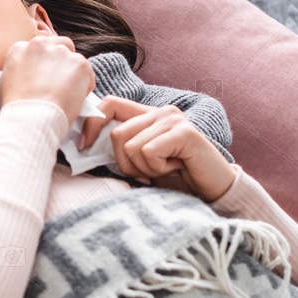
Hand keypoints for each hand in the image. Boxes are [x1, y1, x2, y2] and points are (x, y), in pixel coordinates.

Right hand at [0, 34, 94, 124]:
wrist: (31, 117)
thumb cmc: (18, 109)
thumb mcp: (8, 82)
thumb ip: (22, 71)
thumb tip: (35, 77)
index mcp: (20, 48)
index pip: (39, 47)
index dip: (46, 61)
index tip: (48, 74)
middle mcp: (39, 44)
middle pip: (59, 46)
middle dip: (63, 61)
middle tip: (63, 81)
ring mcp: (60, 52)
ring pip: (74, 59)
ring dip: (74, 74)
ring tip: (70, 95)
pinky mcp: (78, 63)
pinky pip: (87, 73)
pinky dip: (86, 85)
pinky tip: (78, 100)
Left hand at [88, 96, 239, 200]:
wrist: (213, 192)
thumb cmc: (177, 180)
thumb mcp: (143, 163)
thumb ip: (122, 149)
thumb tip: (85, 145)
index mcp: (148, 115)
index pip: (109, 104)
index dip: (92, 124)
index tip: (84, 146)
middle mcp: (160, 112)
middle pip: (117, 134)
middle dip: (125, 163)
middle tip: (149, 172)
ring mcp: (173, 119)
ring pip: (131, 146)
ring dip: (144, 168)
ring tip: (165, 169)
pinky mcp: (184, 132)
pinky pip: (149, 152)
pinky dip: (157, 169)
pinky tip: (176, 168)